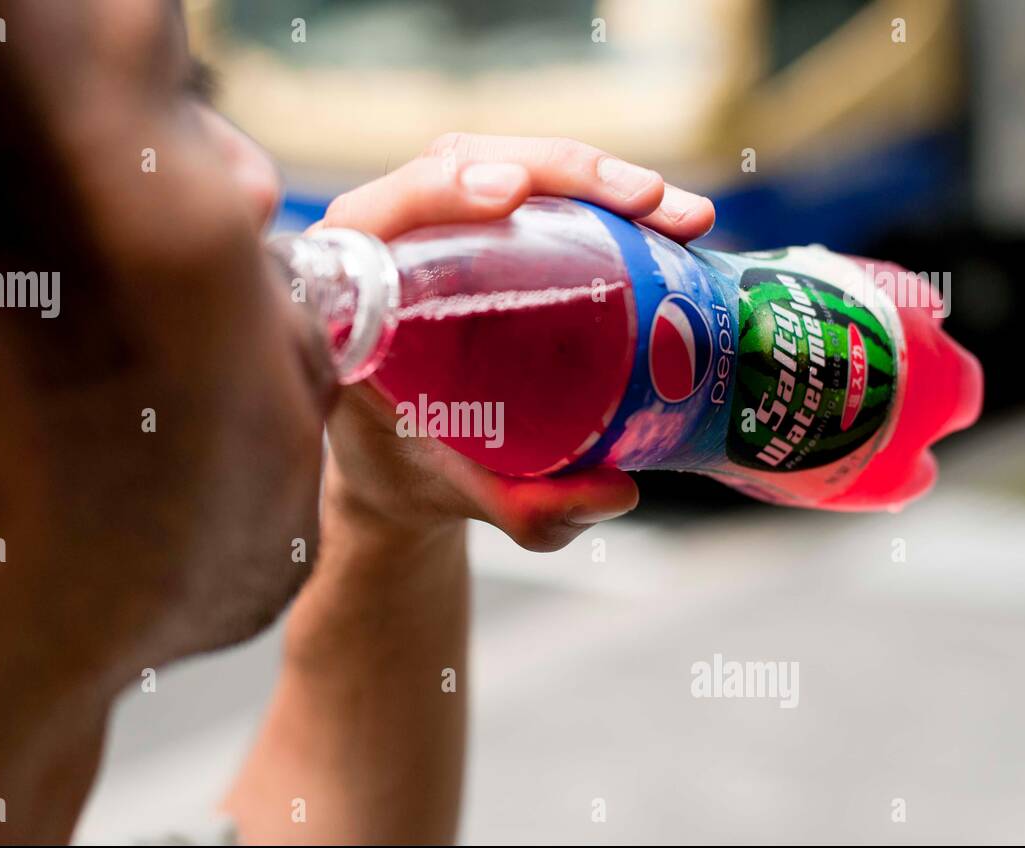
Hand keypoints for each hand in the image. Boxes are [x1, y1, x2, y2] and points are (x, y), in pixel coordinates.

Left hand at [314, 133, 714, 550]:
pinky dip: (604, 197)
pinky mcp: (487, 233)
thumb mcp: (460, 495)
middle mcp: (391, 243)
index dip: (438, 190)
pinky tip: (665, 220)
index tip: (509, 197)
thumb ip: (525, 509)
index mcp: (350, 294)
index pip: (379, 213)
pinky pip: (539, 193)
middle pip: (462, 162)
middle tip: (642, 201)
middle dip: (559, 169)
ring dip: (596, 175)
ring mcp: (442, 229)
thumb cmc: (411, 473)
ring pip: (510, 163)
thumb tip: (616, 492)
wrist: (406, 470)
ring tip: (674, 211)